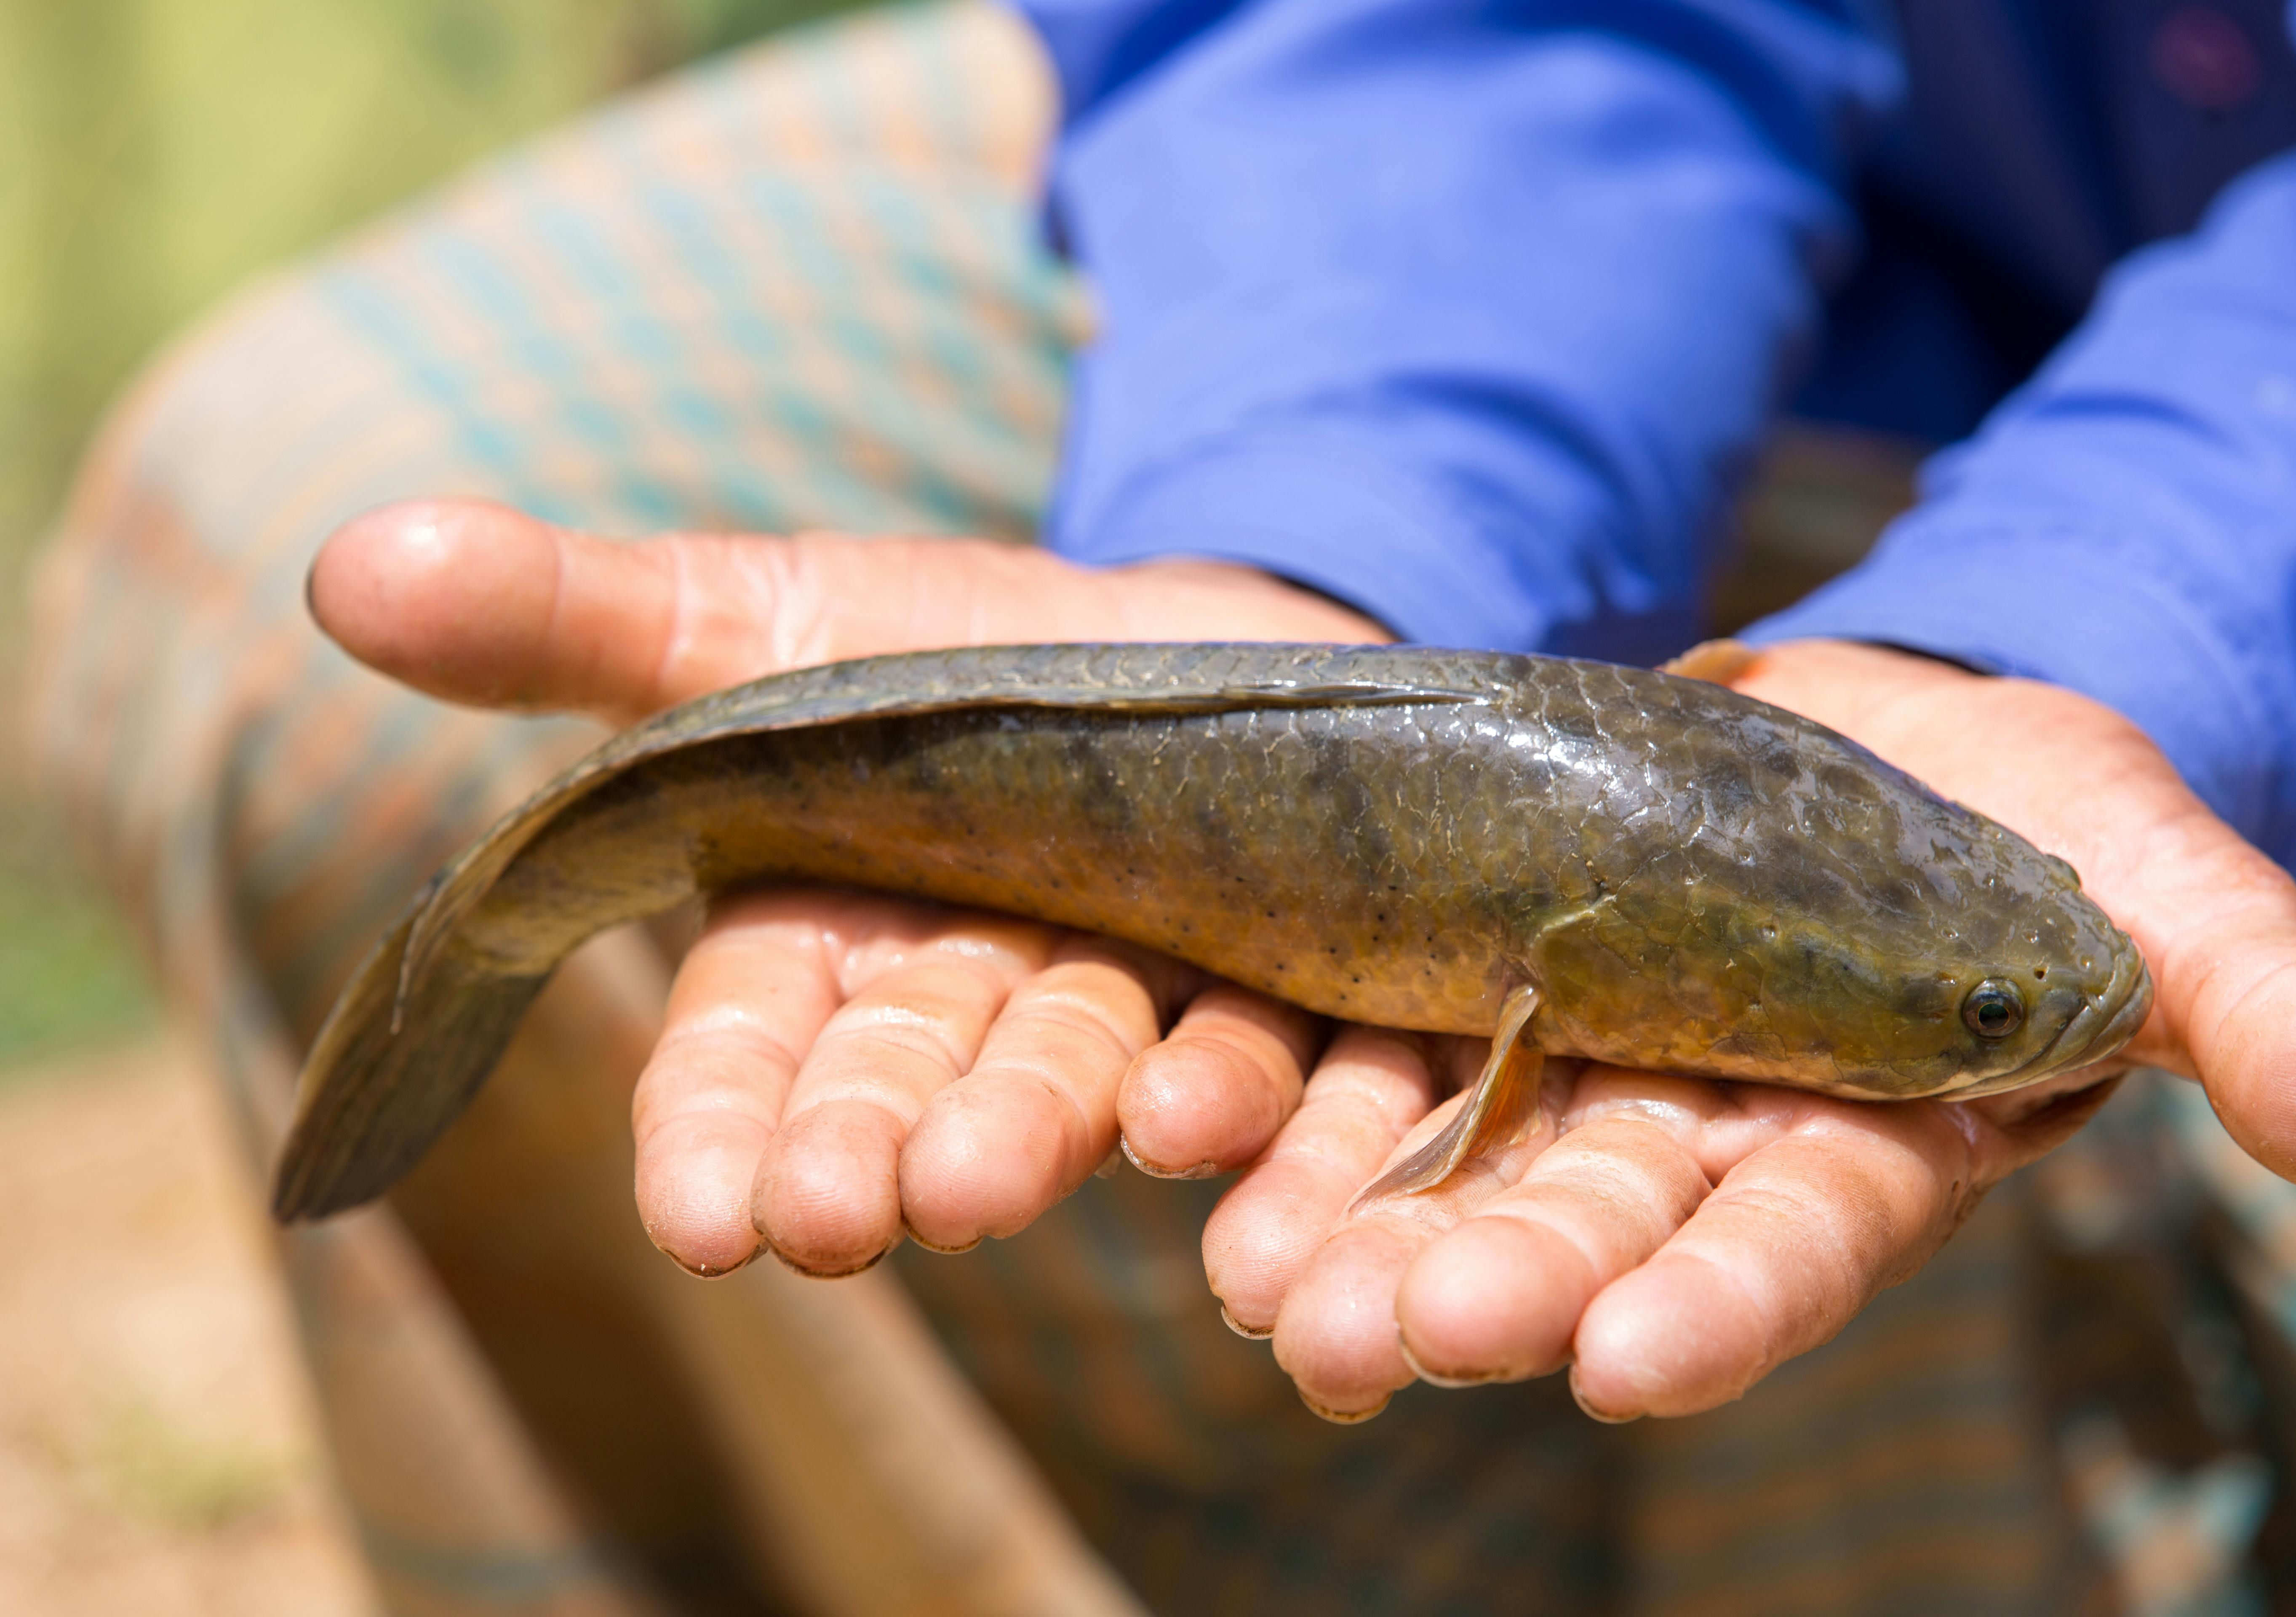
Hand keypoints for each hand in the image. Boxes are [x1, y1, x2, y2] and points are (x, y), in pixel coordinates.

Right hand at [308, 498, 1380, 1274]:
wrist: (1189, 631)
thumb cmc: (941, 651)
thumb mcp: (759, 621)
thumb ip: (576, 624)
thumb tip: (347, 567)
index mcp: (831, 936)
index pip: (751, 1043)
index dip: (717, 1125)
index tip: (699, 1216)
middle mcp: (977, 996)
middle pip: (919, 1078)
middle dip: (876, 1147)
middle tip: (845, 1220)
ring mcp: (1135, 999)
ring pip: (1089, 1076)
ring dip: (1047, 1130)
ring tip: (1003, 1181)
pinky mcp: (1286, 979)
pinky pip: (1285, 1062)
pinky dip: (1261, 1107)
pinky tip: (1221, 1129)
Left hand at [1201, 639, 2295, 1419]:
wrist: (1885, 734)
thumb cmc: (2041, 824)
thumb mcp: (2157, 889)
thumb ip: (2249, 1004)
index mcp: (1858, 1142)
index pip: (1791, 1243)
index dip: (1719, 1304)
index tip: (1627, 1363)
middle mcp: (1698, 1130)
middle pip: (1591, 1220)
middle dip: (1491, 1282)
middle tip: (1366, 1341)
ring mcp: (1580, 1059)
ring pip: (1459, 1157)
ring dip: (1355, 1221)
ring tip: (1256, 1284)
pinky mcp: (1481, 972)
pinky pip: (1376, 1043)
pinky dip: (1292, 1096)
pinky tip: (1194, 1143)